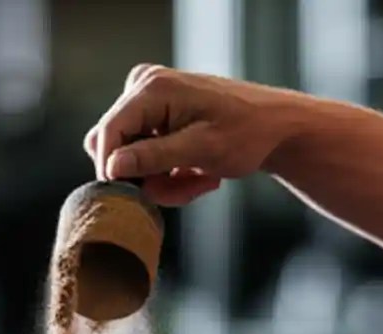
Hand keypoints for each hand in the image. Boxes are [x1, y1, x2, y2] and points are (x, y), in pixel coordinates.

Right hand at [84, 64, 299, 205]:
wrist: (275, 127)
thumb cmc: (247, 133)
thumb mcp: (201, 150)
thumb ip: (153, 158)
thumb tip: (112, 167)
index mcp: (152, 88)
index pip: (107, 134)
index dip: (114, 172)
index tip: (138, 198)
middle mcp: (143, 86)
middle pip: (112, 146)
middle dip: (146, 176)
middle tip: (184, 187)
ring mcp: (148, 99)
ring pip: (129, 157)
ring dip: (163, 179)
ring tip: (200, 180)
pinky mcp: (155, 114)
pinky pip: (144, 155)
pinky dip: (170, 172)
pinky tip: (198, 172)